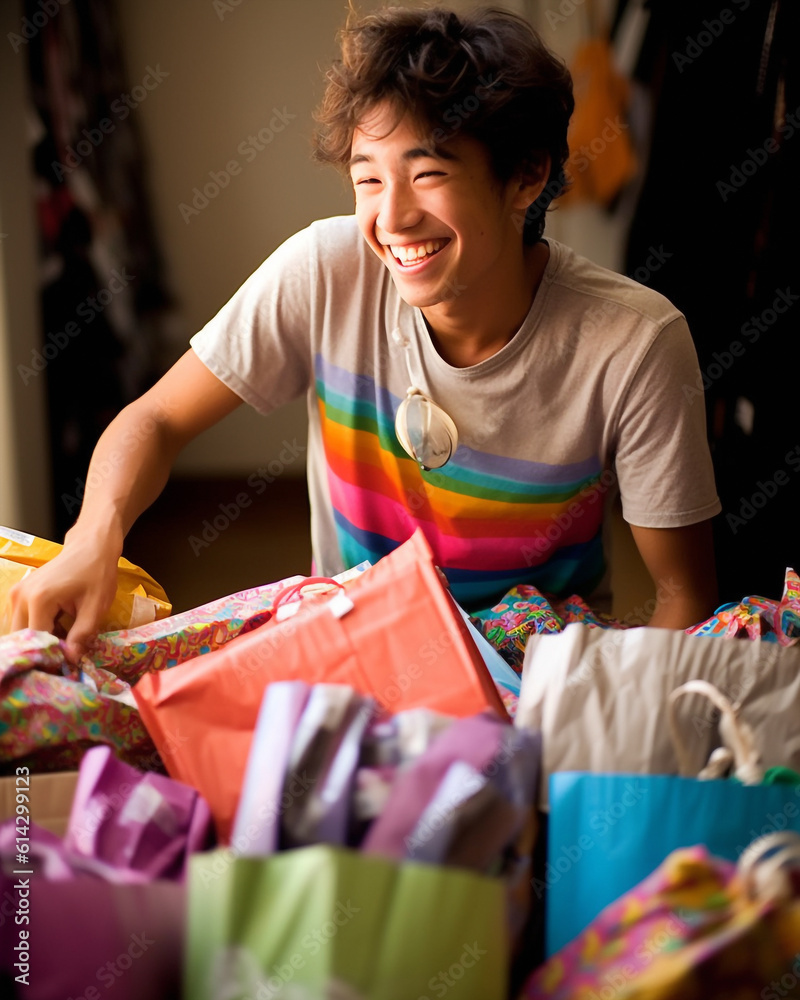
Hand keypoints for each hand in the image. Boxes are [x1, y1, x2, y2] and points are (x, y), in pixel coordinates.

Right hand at [9, 528, 120, 661]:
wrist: (90, 545)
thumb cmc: (97, 572)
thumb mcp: (95, 606)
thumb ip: (82, 635)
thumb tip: (71, 661)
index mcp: (38, 600)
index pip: (39, 641)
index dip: (53, 657)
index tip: (68, 668)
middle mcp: (20, 597)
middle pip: (24, 638)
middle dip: (43, 651)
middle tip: (66, 660)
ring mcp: (17, 595)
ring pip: (22, 632)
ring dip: (41, 641)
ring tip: (65, 645)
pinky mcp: (20, 595)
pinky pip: (24, 621)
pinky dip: (40, 630)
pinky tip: (60, 632)